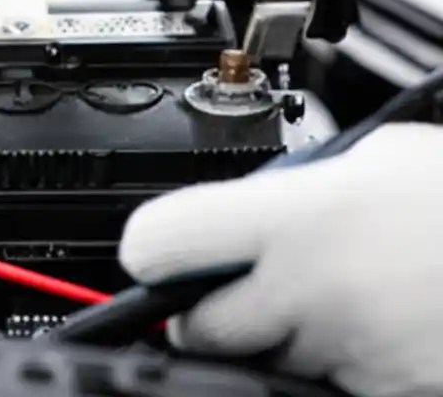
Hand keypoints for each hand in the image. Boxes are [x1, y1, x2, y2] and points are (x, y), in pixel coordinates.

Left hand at [119, 124, 442, 396]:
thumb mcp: (371, 161)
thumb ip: (285, 194)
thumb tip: (230, 220)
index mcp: (301, 221)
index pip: (158, 245)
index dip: (151, 249)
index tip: (159, 250)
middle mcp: (315, 295)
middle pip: (195, 325)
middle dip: (209, 309)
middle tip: (251, 282)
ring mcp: (352, 357)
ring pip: (261, 363)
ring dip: (281, 338)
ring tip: (345, 293)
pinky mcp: (384, 396)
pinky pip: (324, 385)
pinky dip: (338, 363)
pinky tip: (381, 326)